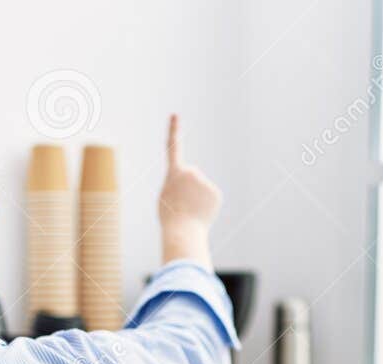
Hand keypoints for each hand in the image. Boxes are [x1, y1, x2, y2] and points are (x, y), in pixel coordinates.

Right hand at [158, 114, 219, 267]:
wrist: (183, 231)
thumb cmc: (170, 216)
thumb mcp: (166, 197)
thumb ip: (176, 185)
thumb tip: (186, 187)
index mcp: (175, 172)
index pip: (173, 147)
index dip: (174, 130)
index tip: (175, 115)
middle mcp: (192, 172)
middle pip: (191, 176)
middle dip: (188, 187)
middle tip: (182, 204)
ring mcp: (205, 182)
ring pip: (201, 188)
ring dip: (196, 198)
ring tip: (190, 210)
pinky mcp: (216, 193)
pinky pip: (210, 197)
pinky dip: (206, 205)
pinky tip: (200, 213)